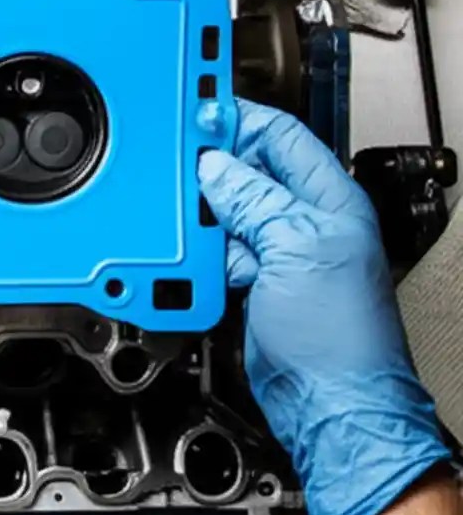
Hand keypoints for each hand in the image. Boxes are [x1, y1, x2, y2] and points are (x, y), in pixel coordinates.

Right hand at [198, 99, 449, 514]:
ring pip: (224, 214)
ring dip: (197, 212)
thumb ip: (255, 202)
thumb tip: (217, 167)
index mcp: (328, 201)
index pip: (279, 136)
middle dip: (208, 164)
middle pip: (245, 173)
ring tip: (173, 206)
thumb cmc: (342, 339)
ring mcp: (276, 256)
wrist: (328, 407)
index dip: (237, 118)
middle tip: (172, 155)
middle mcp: (302, 223)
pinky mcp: (250, 287)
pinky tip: (181, 253)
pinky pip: (213, 254)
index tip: (196, 108)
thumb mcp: (298, 249)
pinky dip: (193, 252)